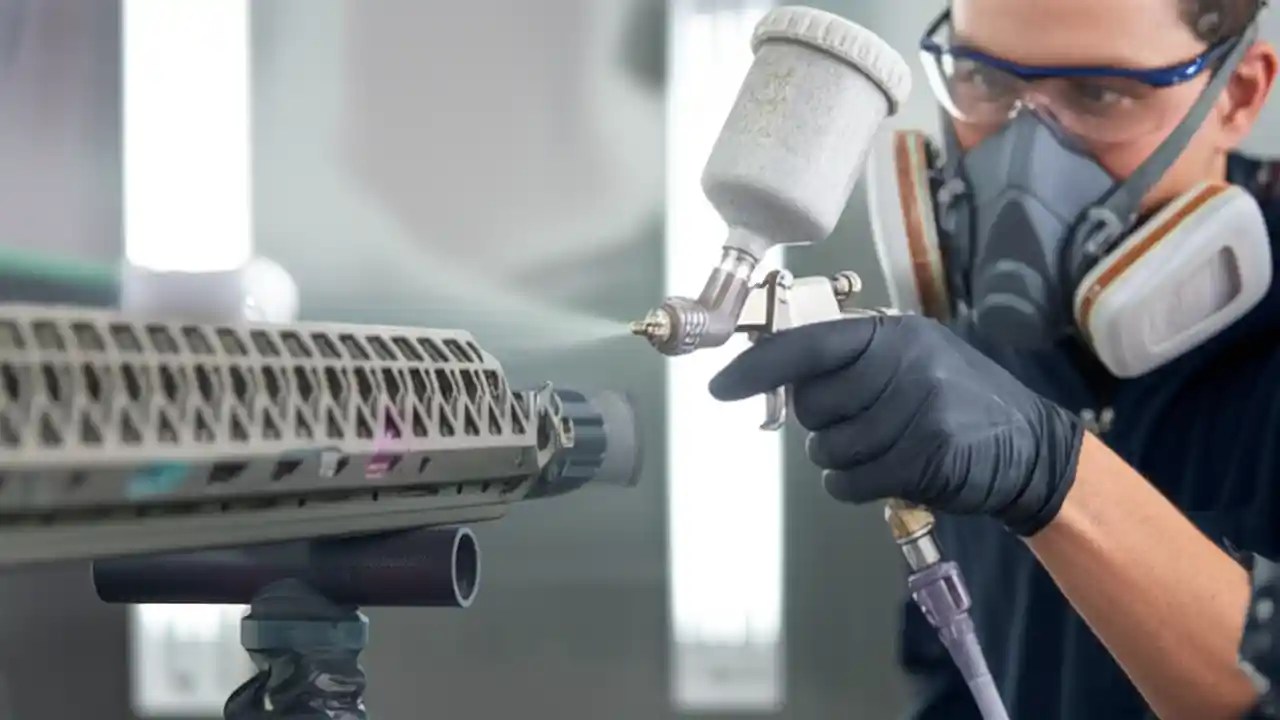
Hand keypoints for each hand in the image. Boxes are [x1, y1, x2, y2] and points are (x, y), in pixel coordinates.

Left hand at [709, 315, 1084, 535]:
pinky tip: (892, 474)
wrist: (1030, 449)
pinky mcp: (926, 453)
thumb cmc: (956, 406)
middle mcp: (904, 361)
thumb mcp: (912, 364)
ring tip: (887, 449)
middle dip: (822, 424)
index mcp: (893, 334)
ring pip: (826, 448)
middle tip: (864, 424)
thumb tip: (776, 377)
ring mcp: (919, 407)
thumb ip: (851, 365)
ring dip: (843, 460)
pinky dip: (858, 486)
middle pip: (810, 405)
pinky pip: (850, 481)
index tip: (720, 386)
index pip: (808, 344)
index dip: (758, 367)